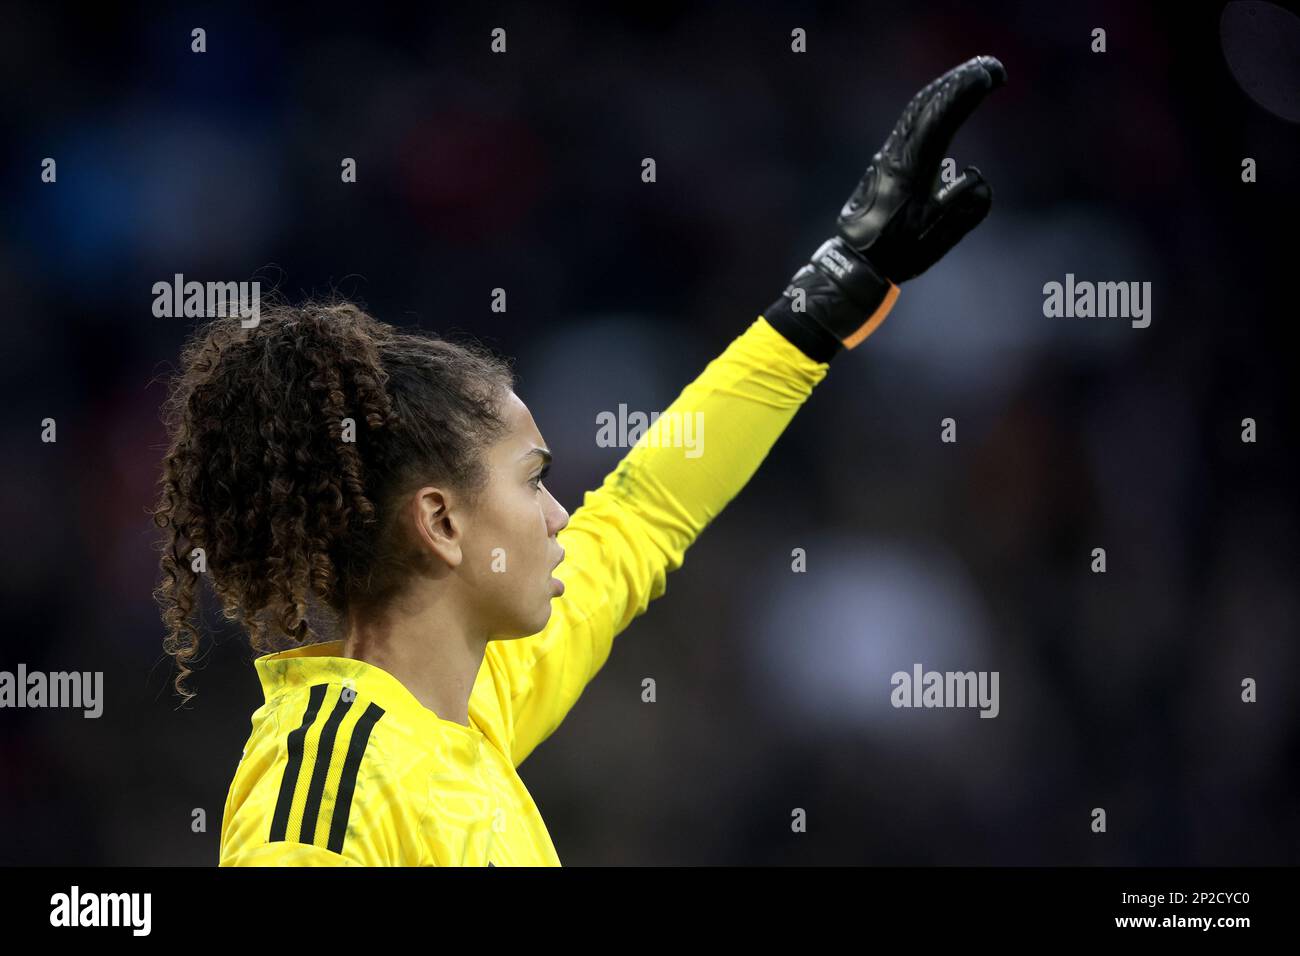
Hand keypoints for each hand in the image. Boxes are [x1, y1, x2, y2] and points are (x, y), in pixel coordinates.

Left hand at [762, 55, 1006, 359]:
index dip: (963, 93)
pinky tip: (943, 99)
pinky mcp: (886, 163)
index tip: (990, 75)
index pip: (937, 121)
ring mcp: (887, 158)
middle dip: (958, 83)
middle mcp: (893, 158)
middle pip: (926, 107)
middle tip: (990, 67)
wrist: (854, 266)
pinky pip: (911, 125)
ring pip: (916, 112)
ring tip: (973, 74)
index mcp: (906, 174)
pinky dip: (931, 106)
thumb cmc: (897, 258)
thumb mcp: (934, 242)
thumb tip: (972, 175)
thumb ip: (962, 210)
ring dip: (944, 90)